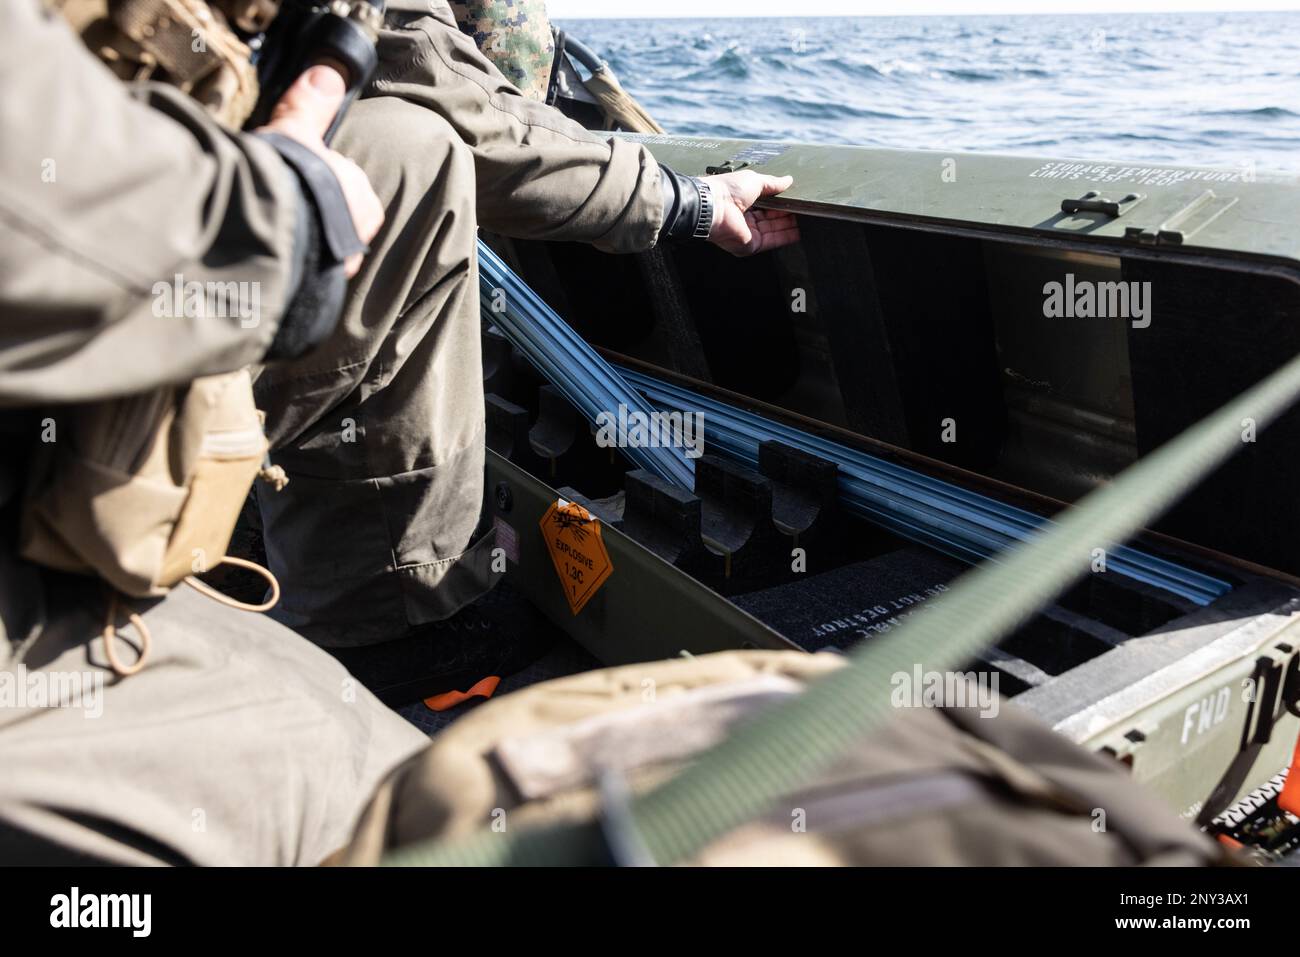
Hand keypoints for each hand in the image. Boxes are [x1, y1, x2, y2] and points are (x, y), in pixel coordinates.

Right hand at [259, 66, 383, 277]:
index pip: (348, 187)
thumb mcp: (297, 131)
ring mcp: (341, 262)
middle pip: (337, 219)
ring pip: (326, 248)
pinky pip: (311, 271)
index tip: (298, 182)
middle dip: (316, 216)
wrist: (279, 229)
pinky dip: (298, 266)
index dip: (322, 183)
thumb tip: (328, 72)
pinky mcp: (321, 284)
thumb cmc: (292, 179)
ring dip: (308, 243)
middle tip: (287, 209)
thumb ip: (311, 103)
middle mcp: (359, 232)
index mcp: (362, 196)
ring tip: (279, 236)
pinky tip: (278, 262)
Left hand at [700, 170, 799, 256]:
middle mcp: (745, 219)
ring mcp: (748, 233)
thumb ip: (773, 183)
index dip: (780, 203)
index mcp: (743, 202)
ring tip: (806, 219)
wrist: (715, 207)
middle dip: (787, 214)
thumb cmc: (728, 190)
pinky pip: (771, 241)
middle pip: (771, 219)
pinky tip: (798, 231)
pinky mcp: (751, 245)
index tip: (795, 200)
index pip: (766, 205)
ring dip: (789, 225)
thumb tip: (788, 180)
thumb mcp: (755, 180)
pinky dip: (785, 236)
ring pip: (774, 230)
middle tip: (804, 209)